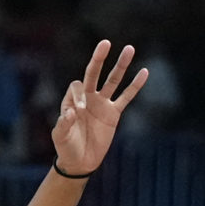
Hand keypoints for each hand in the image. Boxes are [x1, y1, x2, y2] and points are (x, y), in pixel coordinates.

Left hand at [49, 40, 146, 177]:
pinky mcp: (114, 113)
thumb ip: (62, 124)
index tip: (80, 112)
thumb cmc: (66, 148)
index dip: (79, 95)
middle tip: (105, 43)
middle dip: (98, 59)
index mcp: (72, 101)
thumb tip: (70, 113)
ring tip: (129, 49)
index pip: (77, 87)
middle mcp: (87, 98)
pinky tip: (144, 72)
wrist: (80, 162)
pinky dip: (135, 85)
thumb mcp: (60, 137)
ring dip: (120, 66)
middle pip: (94, 74)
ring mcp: (102, 104)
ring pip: (113, 81)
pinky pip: (126, 97)